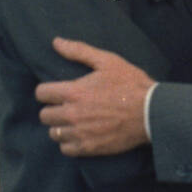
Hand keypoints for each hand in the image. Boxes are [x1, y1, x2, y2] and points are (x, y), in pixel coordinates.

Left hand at [36, 38, 154, 155]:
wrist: (151, 112)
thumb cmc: (131, 84)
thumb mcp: (107, 61)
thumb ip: (79, 51)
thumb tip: (56, 42)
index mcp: (73, 91)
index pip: (41, 93)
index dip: (47, 91)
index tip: (56, 92)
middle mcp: (72, 114)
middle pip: (44, 115)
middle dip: (53, 109)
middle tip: (66, 106)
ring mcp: (79, 133)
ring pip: (53, 133)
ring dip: (60, 127)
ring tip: (73, 122)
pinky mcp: (89, 148)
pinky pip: (66, 149)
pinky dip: (69, 143)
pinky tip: (79, 135)